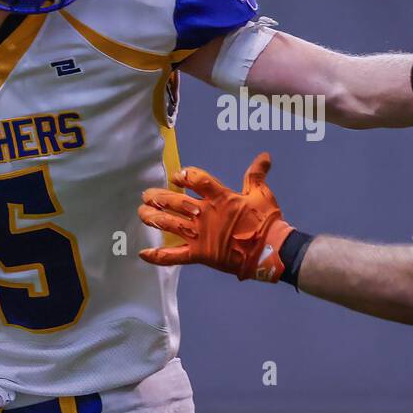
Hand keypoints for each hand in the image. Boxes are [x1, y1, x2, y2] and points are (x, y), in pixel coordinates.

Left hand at [138, 152, 293, 280]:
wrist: (270, 251)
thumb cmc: (266, 221)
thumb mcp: (262, 194)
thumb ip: (256, 174)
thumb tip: (265, 156)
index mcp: (220, 198)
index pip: (197, 180)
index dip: (184, 176)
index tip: (177, 177)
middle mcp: (205, 214)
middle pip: (176, 203)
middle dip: (158, 198)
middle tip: (146, 195)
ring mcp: (200, 236)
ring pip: (170, 225)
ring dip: (154, 218)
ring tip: (142, 213)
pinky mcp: (199, 254)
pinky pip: (175, 256)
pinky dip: (159, 256)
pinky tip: (143, 253)